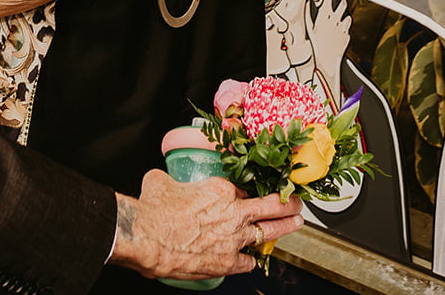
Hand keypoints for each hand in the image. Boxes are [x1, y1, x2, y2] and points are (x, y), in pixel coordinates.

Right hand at [110, 170, 303, 279]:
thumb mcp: (160, 182)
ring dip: (284, 227)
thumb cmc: (152, 209)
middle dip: (288, 203)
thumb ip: (168, 181)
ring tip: (295, 224)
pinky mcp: (228, 262)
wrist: (146, 237)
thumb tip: (160, 181)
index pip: (243, 189)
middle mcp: (233, 211)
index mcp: (220, 188)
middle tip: (297, 203)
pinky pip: (249, 261)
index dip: (247, 192)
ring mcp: (234, 238)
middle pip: (271, 205)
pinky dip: (251, 259)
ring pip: (269, 231)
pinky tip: (252, 259)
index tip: (250, 194)